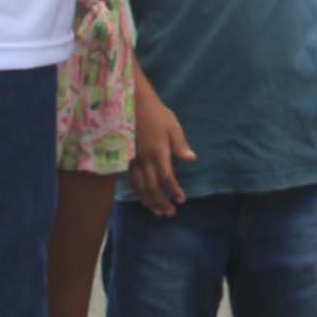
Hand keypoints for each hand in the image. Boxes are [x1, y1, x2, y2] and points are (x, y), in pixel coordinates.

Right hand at [130, 95, 194, 215]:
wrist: (132, 103)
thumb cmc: (156, 113)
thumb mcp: (172, 125)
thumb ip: (180, 144)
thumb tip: (191, 159)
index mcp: (158, 151)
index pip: (167, 177)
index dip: (173, 190)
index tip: (181, 200)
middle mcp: (144, 159)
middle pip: (152, 187)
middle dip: (161, 202)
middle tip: (170, 213)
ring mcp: (133, 160)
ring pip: (139, 187)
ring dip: (149, 201)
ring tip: (157, 211)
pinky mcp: (126, 158)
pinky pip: (131, 181)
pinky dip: (137, 192)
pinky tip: (143, 197)